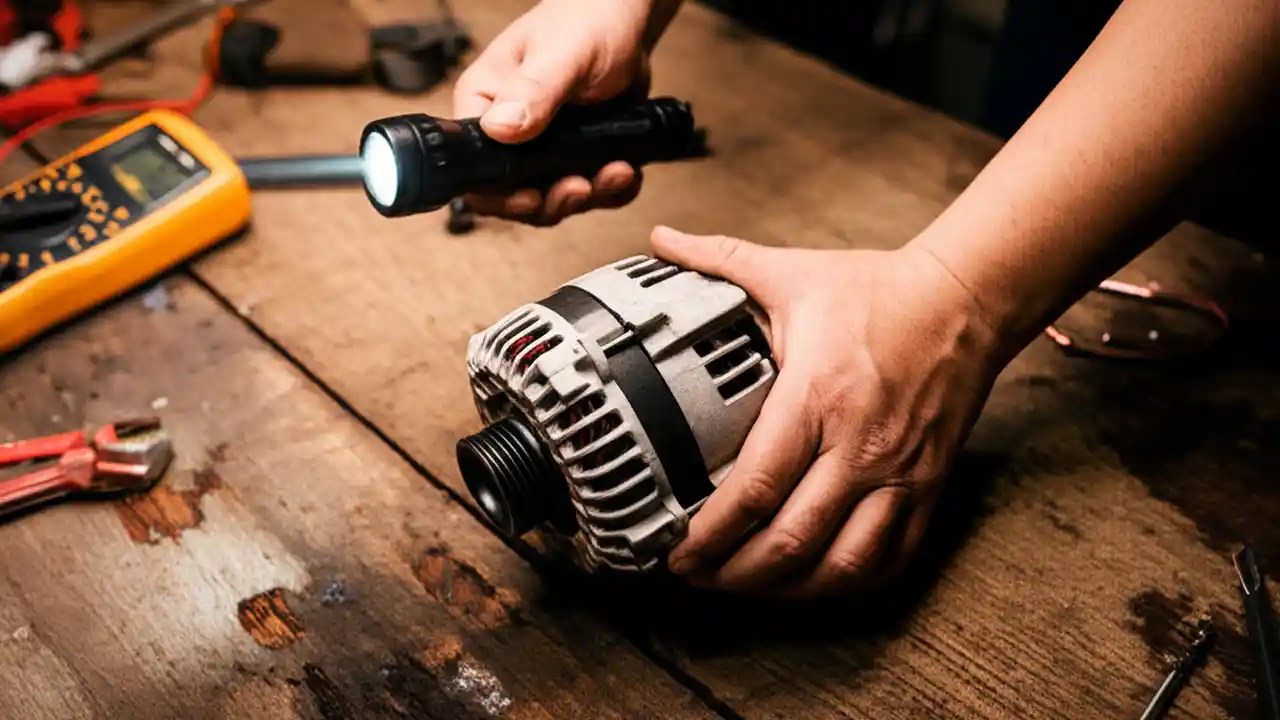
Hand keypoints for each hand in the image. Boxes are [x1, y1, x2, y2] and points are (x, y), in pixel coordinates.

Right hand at [452, 0, 664, 225]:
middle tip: (582, 186)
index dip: (498, 195)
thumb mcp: (561, 54)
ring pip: (554, 200)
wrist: (628, 21)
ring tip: (616, 171)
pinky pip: (590, 191)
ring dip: (588, 196)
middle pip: (514, 196)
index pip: (473, 169)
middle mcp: (508, 133)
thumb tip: (499, 128)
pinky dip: (611, 191)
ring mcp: (543, 149)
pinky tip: (626, 171)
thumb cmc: (586, 20)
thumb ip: (532, 91)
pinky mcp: (577, 156)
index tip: (531, 197)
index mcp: (484, 105)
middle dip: (552, 201)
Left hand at [654, 227, 1006, 596]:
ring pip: (841, 565)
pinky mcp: (927, 490)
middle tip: (697, 576)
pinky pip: (887, 560)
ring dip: (785, 589)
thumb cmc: (878, 292)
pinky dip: (844, 584)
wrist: (966, 301)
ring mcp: (899, 475)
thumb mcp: (793, 272)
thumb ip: (720, 261)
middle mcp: (861, 445)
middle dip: (734, 572)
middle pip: (792, 540)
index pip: (758, 486)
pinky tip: (810, 584)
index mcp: (818, 395)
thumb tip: (661, 240)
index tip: (678, 552)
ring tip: (743, 586)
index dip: (712, 533)